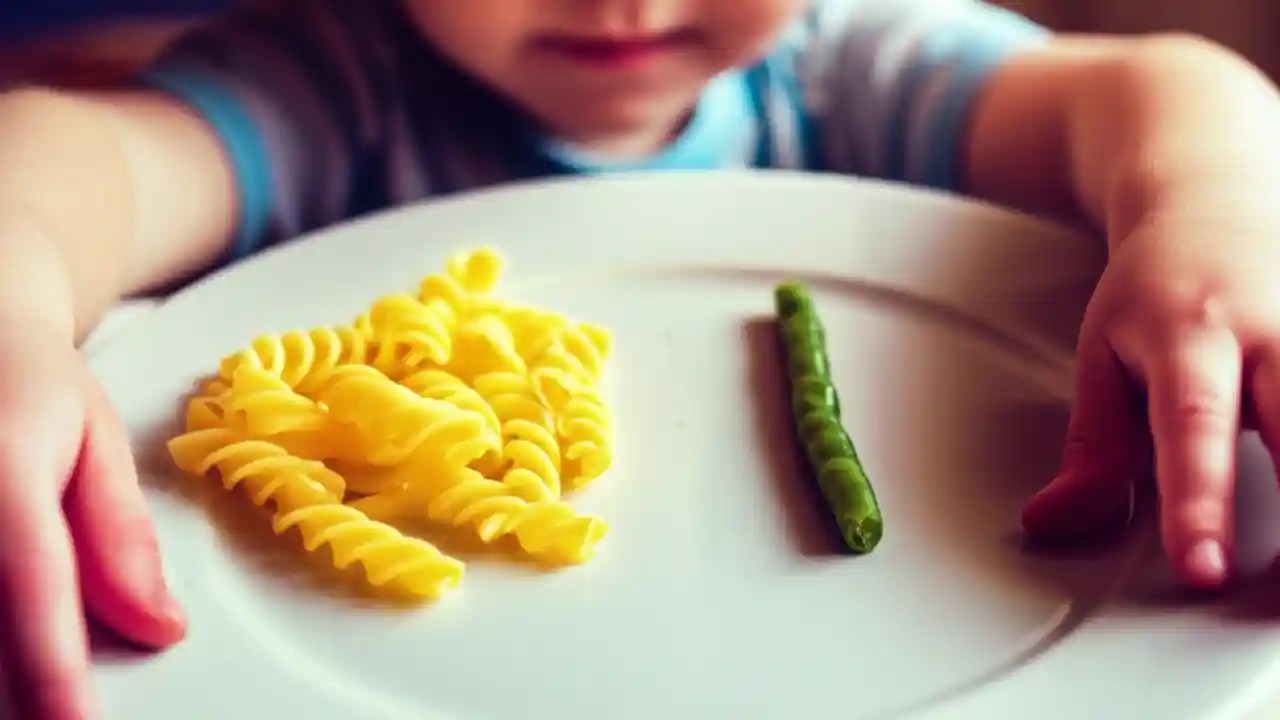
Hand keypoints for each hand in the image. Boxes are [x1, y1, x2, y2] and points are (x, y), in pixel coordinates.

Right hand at [0, 333, 184, 718]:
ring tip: (29, 691)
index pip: (34, 589)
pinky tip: (1, 649)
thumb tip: (158, 627)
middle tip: (54, 714)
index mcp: (6, 472)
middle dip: (10, 680)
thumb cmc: (30, 385)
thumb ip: (121, 539)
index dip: (54, 675)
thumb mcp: (97, 444)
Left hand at [1021, 191, 1279, 589]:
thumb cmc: (1157, 287)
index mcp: (1189, 333)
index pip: (1193, 428)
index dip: (1200, 502)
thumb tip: (1053, 523)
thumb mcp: (1104, 356)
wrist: (1216, 192)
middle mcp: (1275, 328)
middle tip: (1273, 603)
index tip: (1205, 570)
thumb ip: (1093, 448)